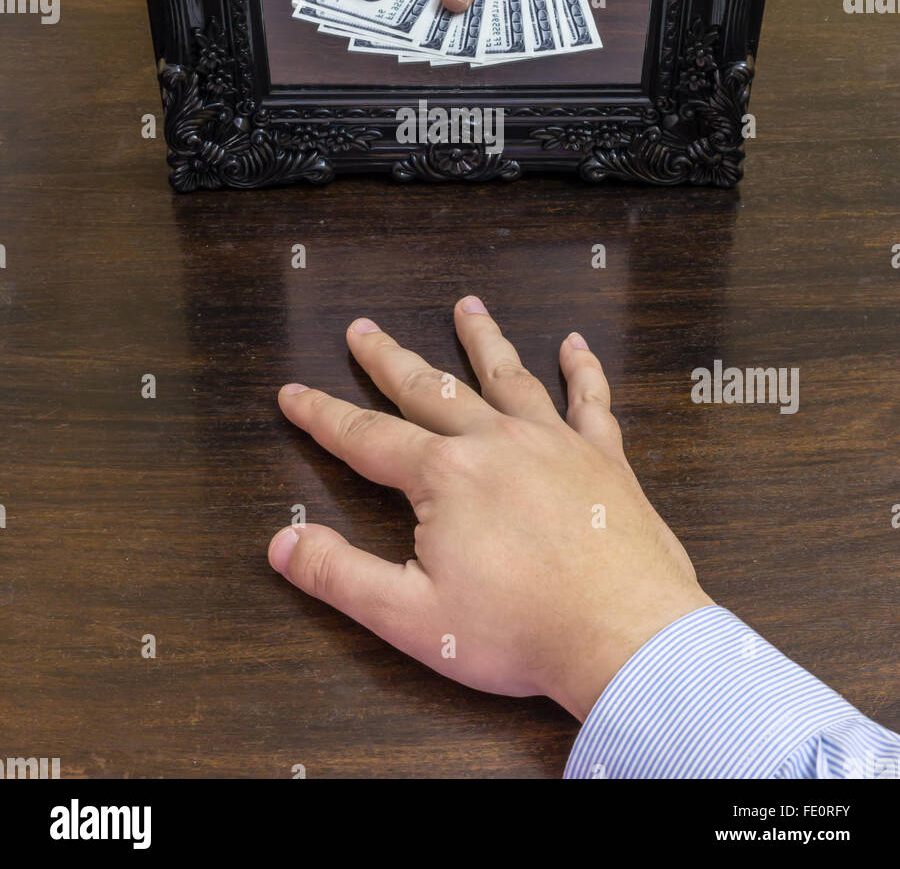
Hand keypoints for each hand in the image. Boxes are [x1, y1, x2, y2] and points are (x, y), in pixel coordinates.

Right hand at [268, 297, 711, 720]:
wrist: (625, 637)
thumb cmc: (520, 632)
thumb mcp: (411, 616)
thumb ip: (340, 576)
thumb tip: (283, 542)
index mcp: (446, 475)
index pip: (366, 436)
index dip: (323, 415)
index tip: (293, 392)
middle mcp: (496, 441)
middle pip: (429, 389)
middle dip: (389, 359)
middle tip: (362, 329)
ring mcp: (555, 442)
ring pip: (508, 376)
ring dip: (482, 340)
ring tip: (467, 306)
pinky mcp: (604, 459)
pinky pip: (590, 400)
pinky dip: (582, 369)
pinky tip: (575, 344)